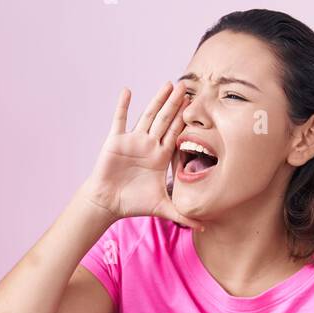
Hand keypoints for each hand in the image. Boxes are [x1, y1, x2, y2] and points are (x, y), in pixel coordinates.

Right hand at [81, 81, 203, 229]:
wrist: (108, 203)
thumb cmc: (134, 203)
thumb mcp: (162, 207)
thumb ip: (183, 214)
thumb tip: (204, 228)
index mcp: (161, 156)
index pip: (176, 134)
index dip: (185, 120)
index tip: (196, 105)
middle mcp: (149, 145)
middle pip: (165, 120)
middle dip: (175, 104)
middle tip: (186, 86)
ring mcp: (133, 140)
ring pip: (148, 115)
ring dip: (157, 100)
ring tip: (167, 84)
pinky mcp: (116, 140)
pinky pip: (120, 120)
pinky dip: (123, 106)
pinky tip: (127, 91)